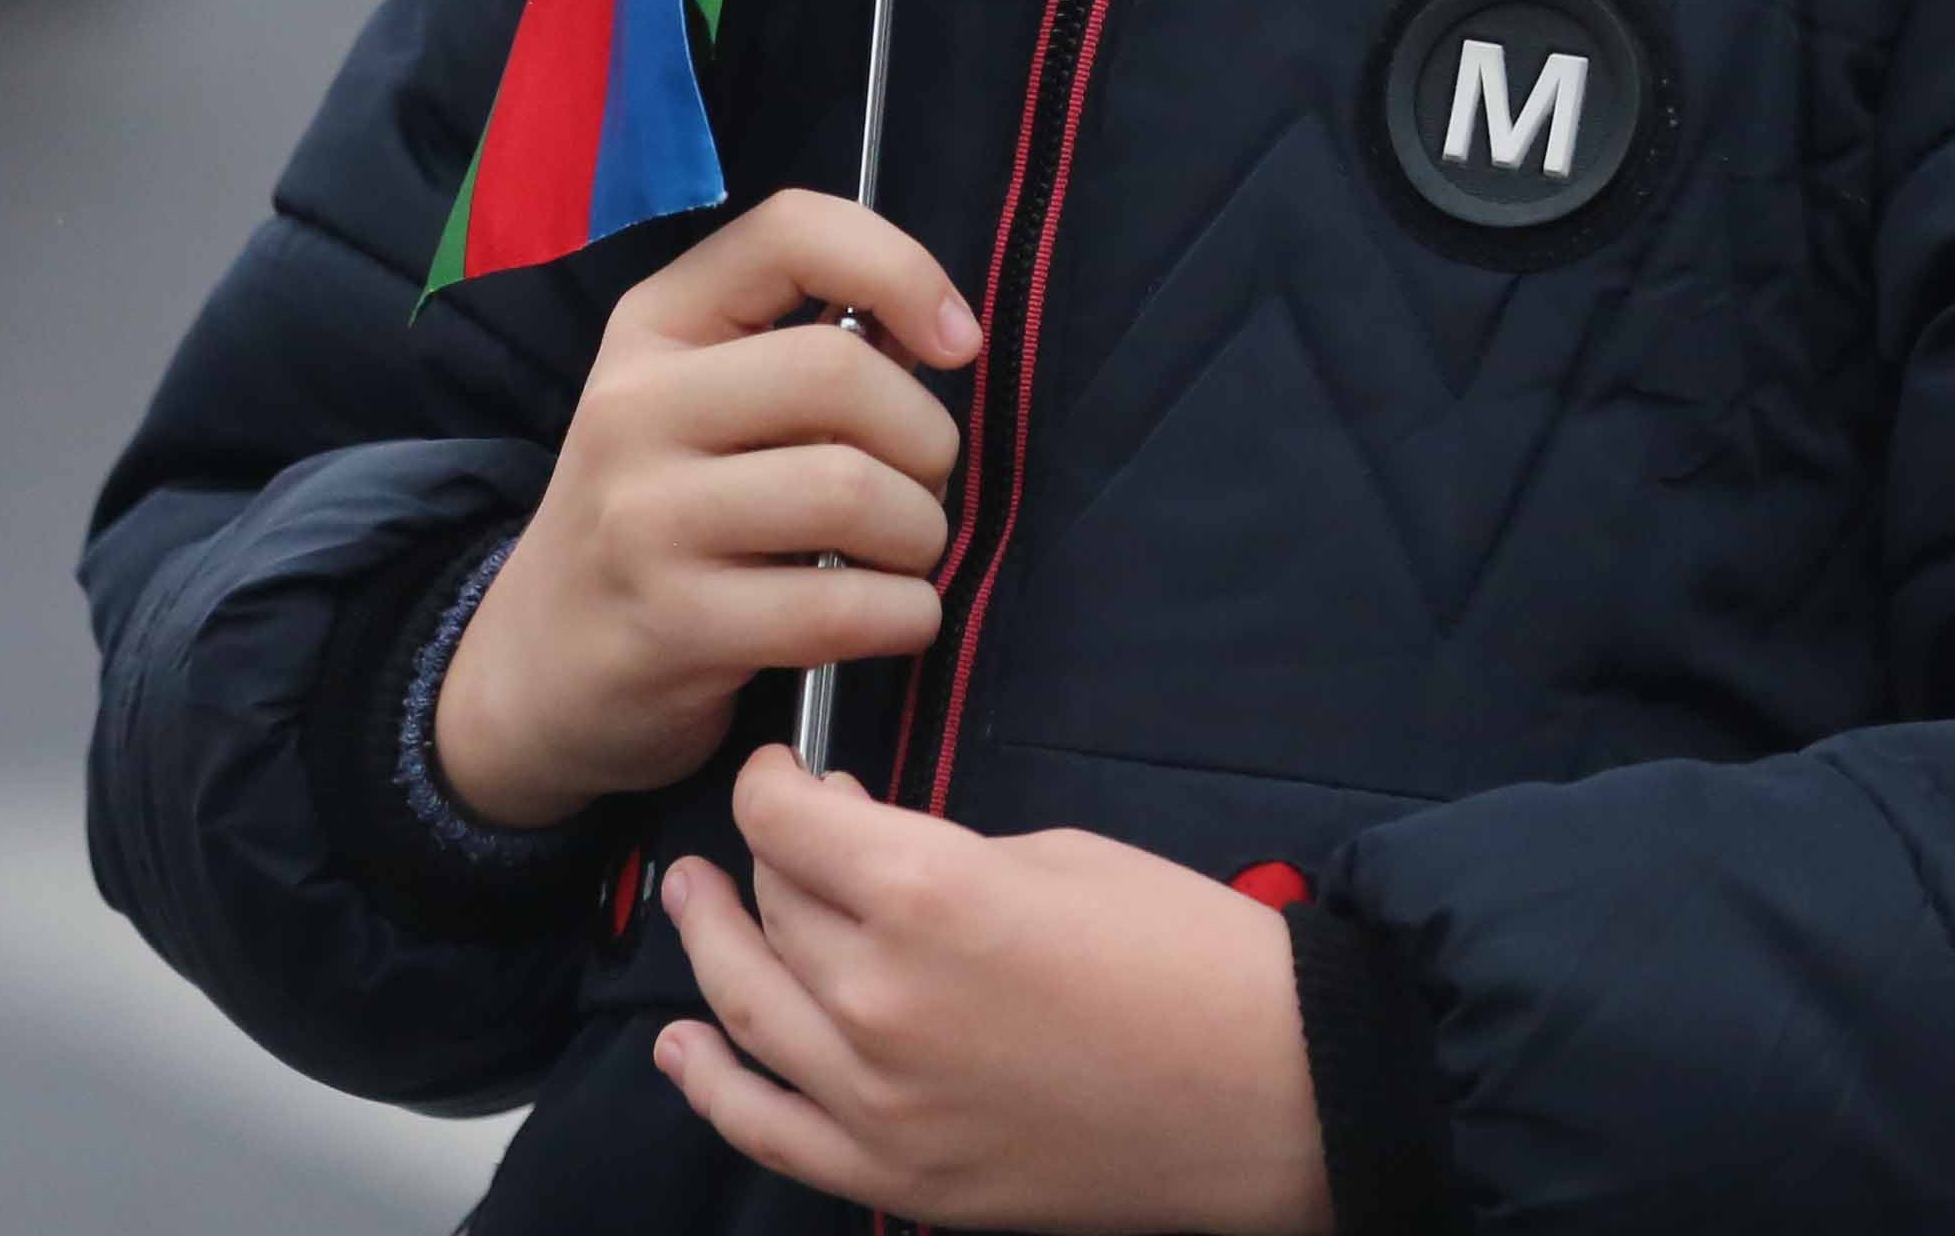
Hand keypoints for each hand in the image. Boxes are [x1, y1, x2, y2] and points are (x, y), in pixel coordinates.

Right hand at [434, 190, 979, 832]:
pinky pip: (837, 608)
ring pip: (849, 490)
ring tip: (904, 556)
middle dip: (927, 436)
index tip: (957, 344)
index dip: (901, 269)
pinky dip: (904, 615)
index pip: (789, 232)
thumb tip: (940, 336)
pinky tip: (894, 618)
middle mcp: (634, 405)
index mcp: (654, 324)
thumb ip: (800, 353)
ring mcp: (645, 517)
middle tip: (923, 485)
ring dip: (920, 533)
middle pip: (837, 371)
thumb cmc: (659, 517)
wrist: (537, 667)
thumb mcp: (696, 403)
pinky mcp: (672, 624)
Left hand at [657, 748, 1336, 1235]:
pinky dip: (711, 1085)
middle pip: (771, 907)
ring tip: (693, 899)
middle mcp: (877, 1000)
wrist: (1272, 1092)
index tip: (787, 773)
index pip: (785, 821)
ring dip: (710, 942)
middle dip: (768, 855)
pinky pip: (767, 1130)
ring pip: (747, 1007)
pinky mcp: (899, 1180)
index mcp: (924, 896)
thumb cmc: (1185, 953)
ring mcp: (878, 1104)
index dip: (773, 784)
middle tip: (783, 833)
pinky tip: (682, 1047)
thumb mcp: (1054, 856)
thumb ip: (934, 854)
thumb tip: (857, 849)